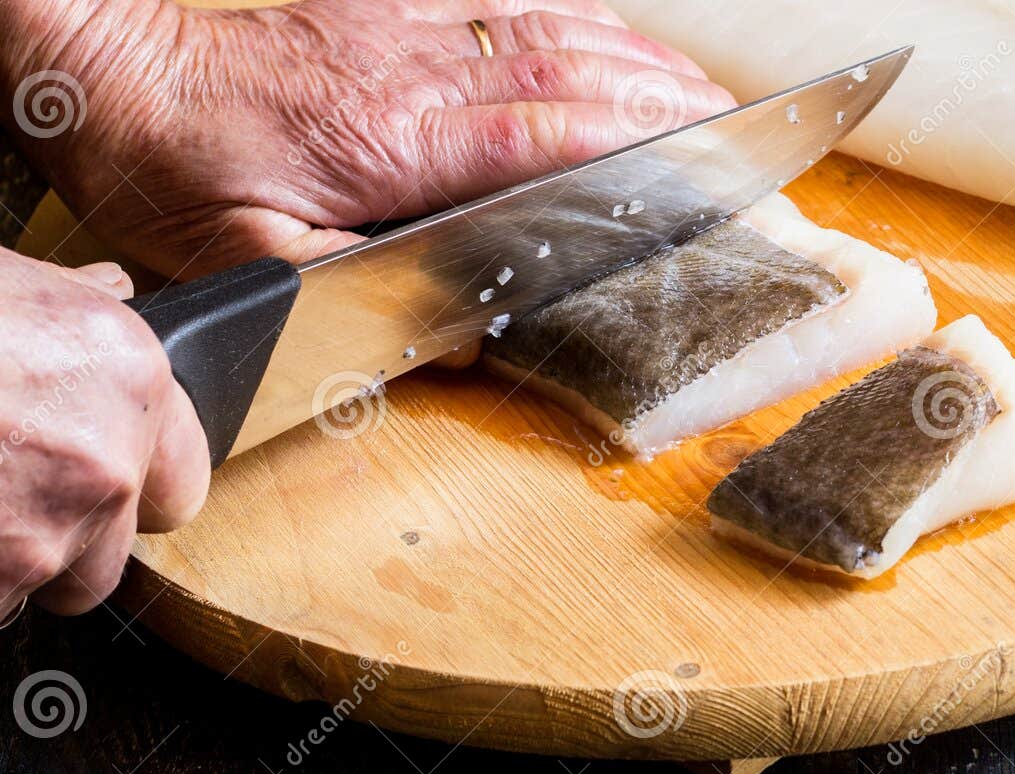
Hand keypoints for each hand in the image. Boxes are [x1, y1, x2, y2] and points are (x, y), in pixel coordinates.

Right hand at [0, 247, 209, 616]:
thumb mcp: (2, 278)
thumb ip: (66, 303)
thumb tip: (106, 289)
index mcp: (125, 379)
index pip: (181, 480)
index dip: (136, 484)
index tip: (104, 481)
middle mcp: (103, 464)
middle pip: (110, 554)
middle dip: (61, 537)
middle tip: (2, 489)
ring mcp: (40, 536)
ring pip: (40, 584)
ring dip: (2, 559)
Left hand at [4, 0, 732, 277]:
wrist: (106, 72)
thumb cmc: (175, 174)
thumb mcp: (256, 266)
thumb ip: (362, 298)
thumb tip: (466, 337)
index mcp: (393, 140)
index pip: (544, 138)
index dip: (638, 151)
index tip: (711, 164)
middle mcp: (416, 73)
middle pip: (571, 76)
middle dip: (669, 103)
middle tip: (744, 130)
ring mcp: (406, 33)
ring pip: (551, 33)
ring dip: (639, 60)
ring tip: (707, 92)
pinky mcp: (389, 14)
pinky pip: (507, 7)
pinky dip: (580, 21)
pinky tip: (616, 37)